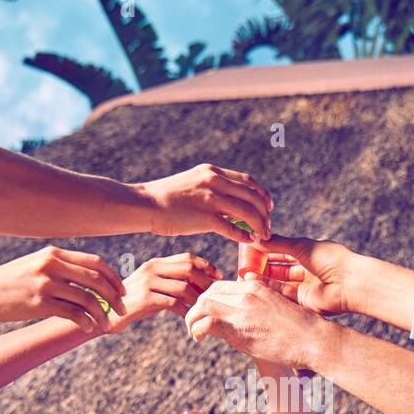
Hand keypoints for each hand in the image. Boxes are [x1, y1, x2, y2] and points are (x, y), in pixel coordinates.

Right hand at [0, 246, 126, 330]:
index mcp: (55, 254)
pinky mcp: (38, 302)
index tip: (122, 291)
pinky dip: (85, 322)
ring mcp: (45, 283)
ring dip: (102, 313)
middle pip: (96, 279)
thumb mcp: (36, 265)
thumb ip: (61, 269)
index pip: (96, 262)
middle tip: (122, 310)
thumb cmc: (10, 282)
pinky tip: (88, 328)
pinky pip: (72, 313)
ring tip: (107, 323)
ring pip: (87, 298)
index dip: (114, 278)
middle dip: (115, 297)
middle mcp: (52, 265)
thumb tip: (89, 281)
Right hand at [109, 253, 221, 333]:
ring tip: (203, 309)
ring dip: (197, 299)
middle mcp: (152, 269)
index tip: (218, 276)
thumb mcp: (153, 287)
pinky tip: (189, 318)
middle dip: (205, 281)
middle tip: (214, 295)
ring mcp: (148, 283)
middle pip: (188, 268)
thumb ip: (171, 282)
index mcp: (155, 263)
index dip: (206, 266)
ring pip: (183, 287)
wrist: (109, 315)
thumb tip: (198, 284)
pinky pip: (173, 303)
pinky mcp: (146, 299)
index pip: (187, 257)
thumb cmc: (135, 303)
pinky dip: (185, 311)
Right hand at [136, 163, 273, 242]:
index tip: (268, 206)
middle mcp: (215, 182)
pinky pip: (233, 228)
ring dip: (260, 225)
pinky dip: (245, 236)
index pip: (248, 181)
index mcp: (212, 172)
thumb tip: (226, 201)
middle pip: (253, 196)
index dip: (262, 194)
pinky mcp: (205, 218)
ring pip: (248, 212)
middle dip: (265, 212)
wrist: (145, 204)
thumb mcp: (192, 184)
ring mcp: (211, 199)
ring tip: (263, 235)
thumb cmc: (165, 198)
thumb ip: (210, 188)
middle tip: (268, 225)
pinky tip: (249, 241)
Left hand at [184, 279, 326, 369]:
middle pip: (207, 293)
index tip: (208, 315)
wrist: (312, 339)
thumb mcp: (278, 307)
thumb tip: (246, 316)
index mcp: (255, 285)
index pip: (220, 286)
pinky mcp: (239, 327)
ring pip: (202, 304)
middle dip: (197, 308)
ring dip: (192, 319)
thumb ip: (259, 305)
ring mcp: (242, 309)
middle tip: (196, 325)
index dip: (209, 300)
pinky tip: (199, 339)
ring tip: (195, 334)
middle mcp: (246, 293)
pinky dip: (197, 329)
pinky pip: (206, 321)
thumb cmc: (300, 329)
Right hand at [249, 234, 362, 315]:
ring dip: (264, 280)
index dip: (267, 252)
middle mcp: (307, 271)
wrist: (349, 282)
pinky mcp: (305, 303)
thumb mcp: (300, 246)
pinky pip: (284, 296)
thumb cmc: (330, 259)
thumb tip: (255, 238)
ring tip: (245, 276)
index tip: (250, 251)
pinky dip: (271, 291)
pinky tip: (256, 286)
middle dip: (263, 268)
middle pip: (280, 270)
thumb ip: (277, 244)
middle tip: (244, 267)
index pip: (284, 252)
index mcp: (309, 254)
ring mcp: (306, 288)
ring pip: (280, 284)